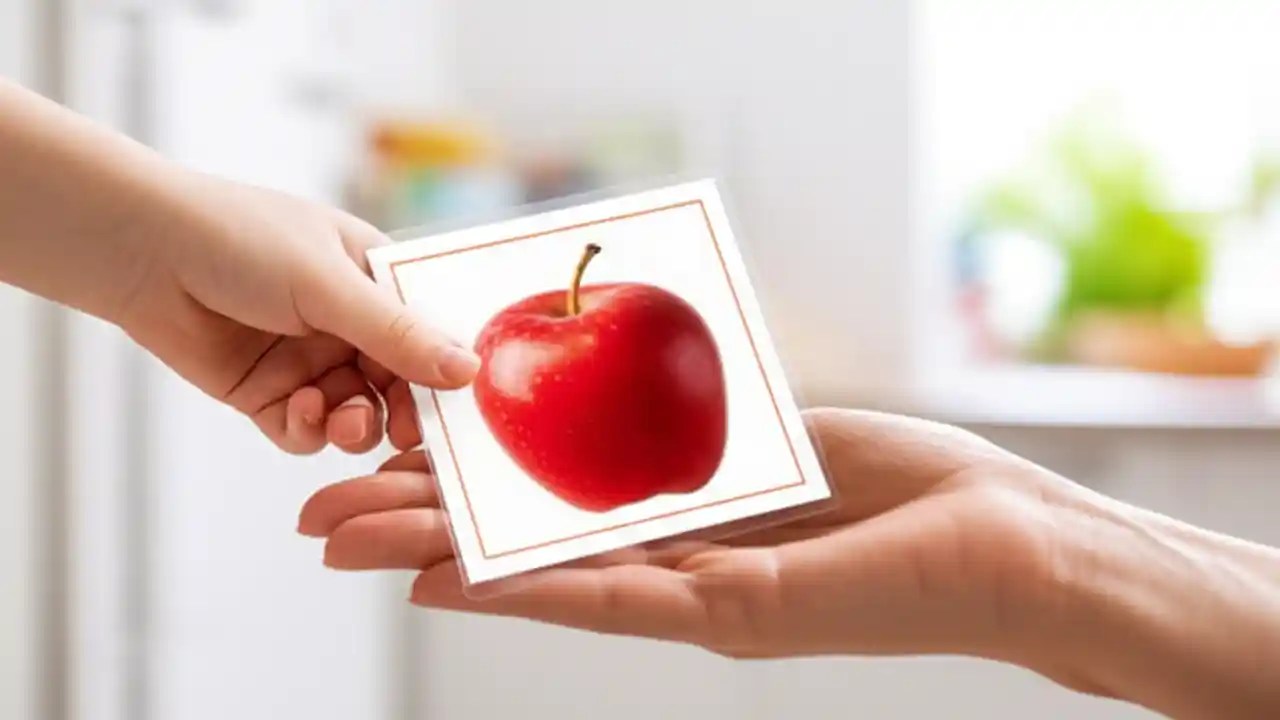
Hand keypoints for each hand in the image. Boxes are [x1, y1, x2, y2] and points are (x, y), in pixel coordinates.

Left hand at [0, 79, 459, 451]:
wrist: (140, 251)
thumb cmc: (237, 239)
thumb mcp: (331, 285)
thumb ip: (398, 334)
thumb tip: (467, 370)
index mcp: (374, 279)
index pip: (427, 336)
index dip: (439, 375)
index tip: (449, 406)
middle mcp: (347, 321)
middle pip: (396, 385)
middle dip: (400, 410)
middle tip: (402, 430)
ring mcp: (307, 359)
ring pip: (355, 415)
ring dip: (354, 425)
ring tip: (340, 418)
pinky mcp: (266, 392)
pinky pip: (305, 430)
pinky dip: (307, 429)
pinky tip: (296, 409)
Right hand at [296, 409, 1090, 674]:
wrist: (1014, 547)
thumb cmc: (916, 489)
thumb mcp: (781, 441)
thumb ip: (697, 442)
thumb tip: (619, 406)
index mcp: (683, 524)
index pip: (549, 511)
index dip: (463, 495)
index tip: (384, 472)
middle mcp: (674, 567)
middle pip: (524, 548)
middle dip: (420, 530)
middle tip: (319, 523)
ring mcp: (695, 598)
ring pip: (542, 575)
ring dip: (439, 556)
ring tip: (346, 543)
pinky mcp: (731, 615)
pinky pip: (609, 592)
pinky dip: (521, 584)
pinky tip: (444, 576)